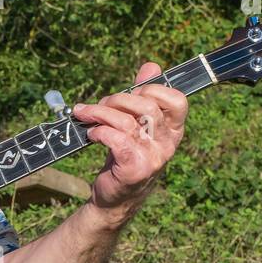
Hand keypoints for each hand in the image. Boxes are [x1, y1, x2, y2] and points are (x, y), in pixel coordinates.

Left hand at [72, 62, 187, 220]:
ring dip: (100, 113)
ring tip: (84, 115)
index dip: (152, 89)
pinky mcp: (135, 169)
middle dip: (117, 99)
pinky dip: (99, 132)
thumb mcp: (137, 124)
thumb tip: (151, 66)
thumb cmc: (126, 155)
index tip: (131, 94)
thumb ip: (143, 95)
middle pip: (147, 106)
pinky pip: (117, 140)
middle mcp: (168, 143)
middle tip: (98, 105)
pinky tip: (91, 134)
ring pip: (127, 122)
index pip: (177, 100)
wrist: (114, 196)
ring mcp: (153, 158)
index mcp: (173, 129)